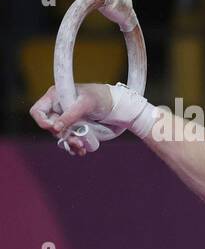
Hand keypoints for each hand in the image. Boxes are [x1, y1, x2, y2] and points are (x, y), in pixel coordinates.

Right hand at [29, 82, 155, 155]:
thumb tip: (54, 128)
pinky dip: (75, 147)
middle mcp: (60, 110)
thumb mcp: (86, 104)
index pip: (38, 111)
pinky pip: (71, 142)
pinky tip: (83, 150)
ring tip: (82, 147)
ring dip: (69, 144)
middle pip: (50, 127)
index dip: (42, 120)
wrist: (121, 108)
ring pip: (61, 137)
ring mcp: (69, 122)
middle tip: (75, 140)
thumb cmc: (102, 98)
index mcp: (56, 98)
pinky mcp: (78, 130)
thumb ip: (70, 115)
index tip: (52, 128)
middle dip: (61, 136)